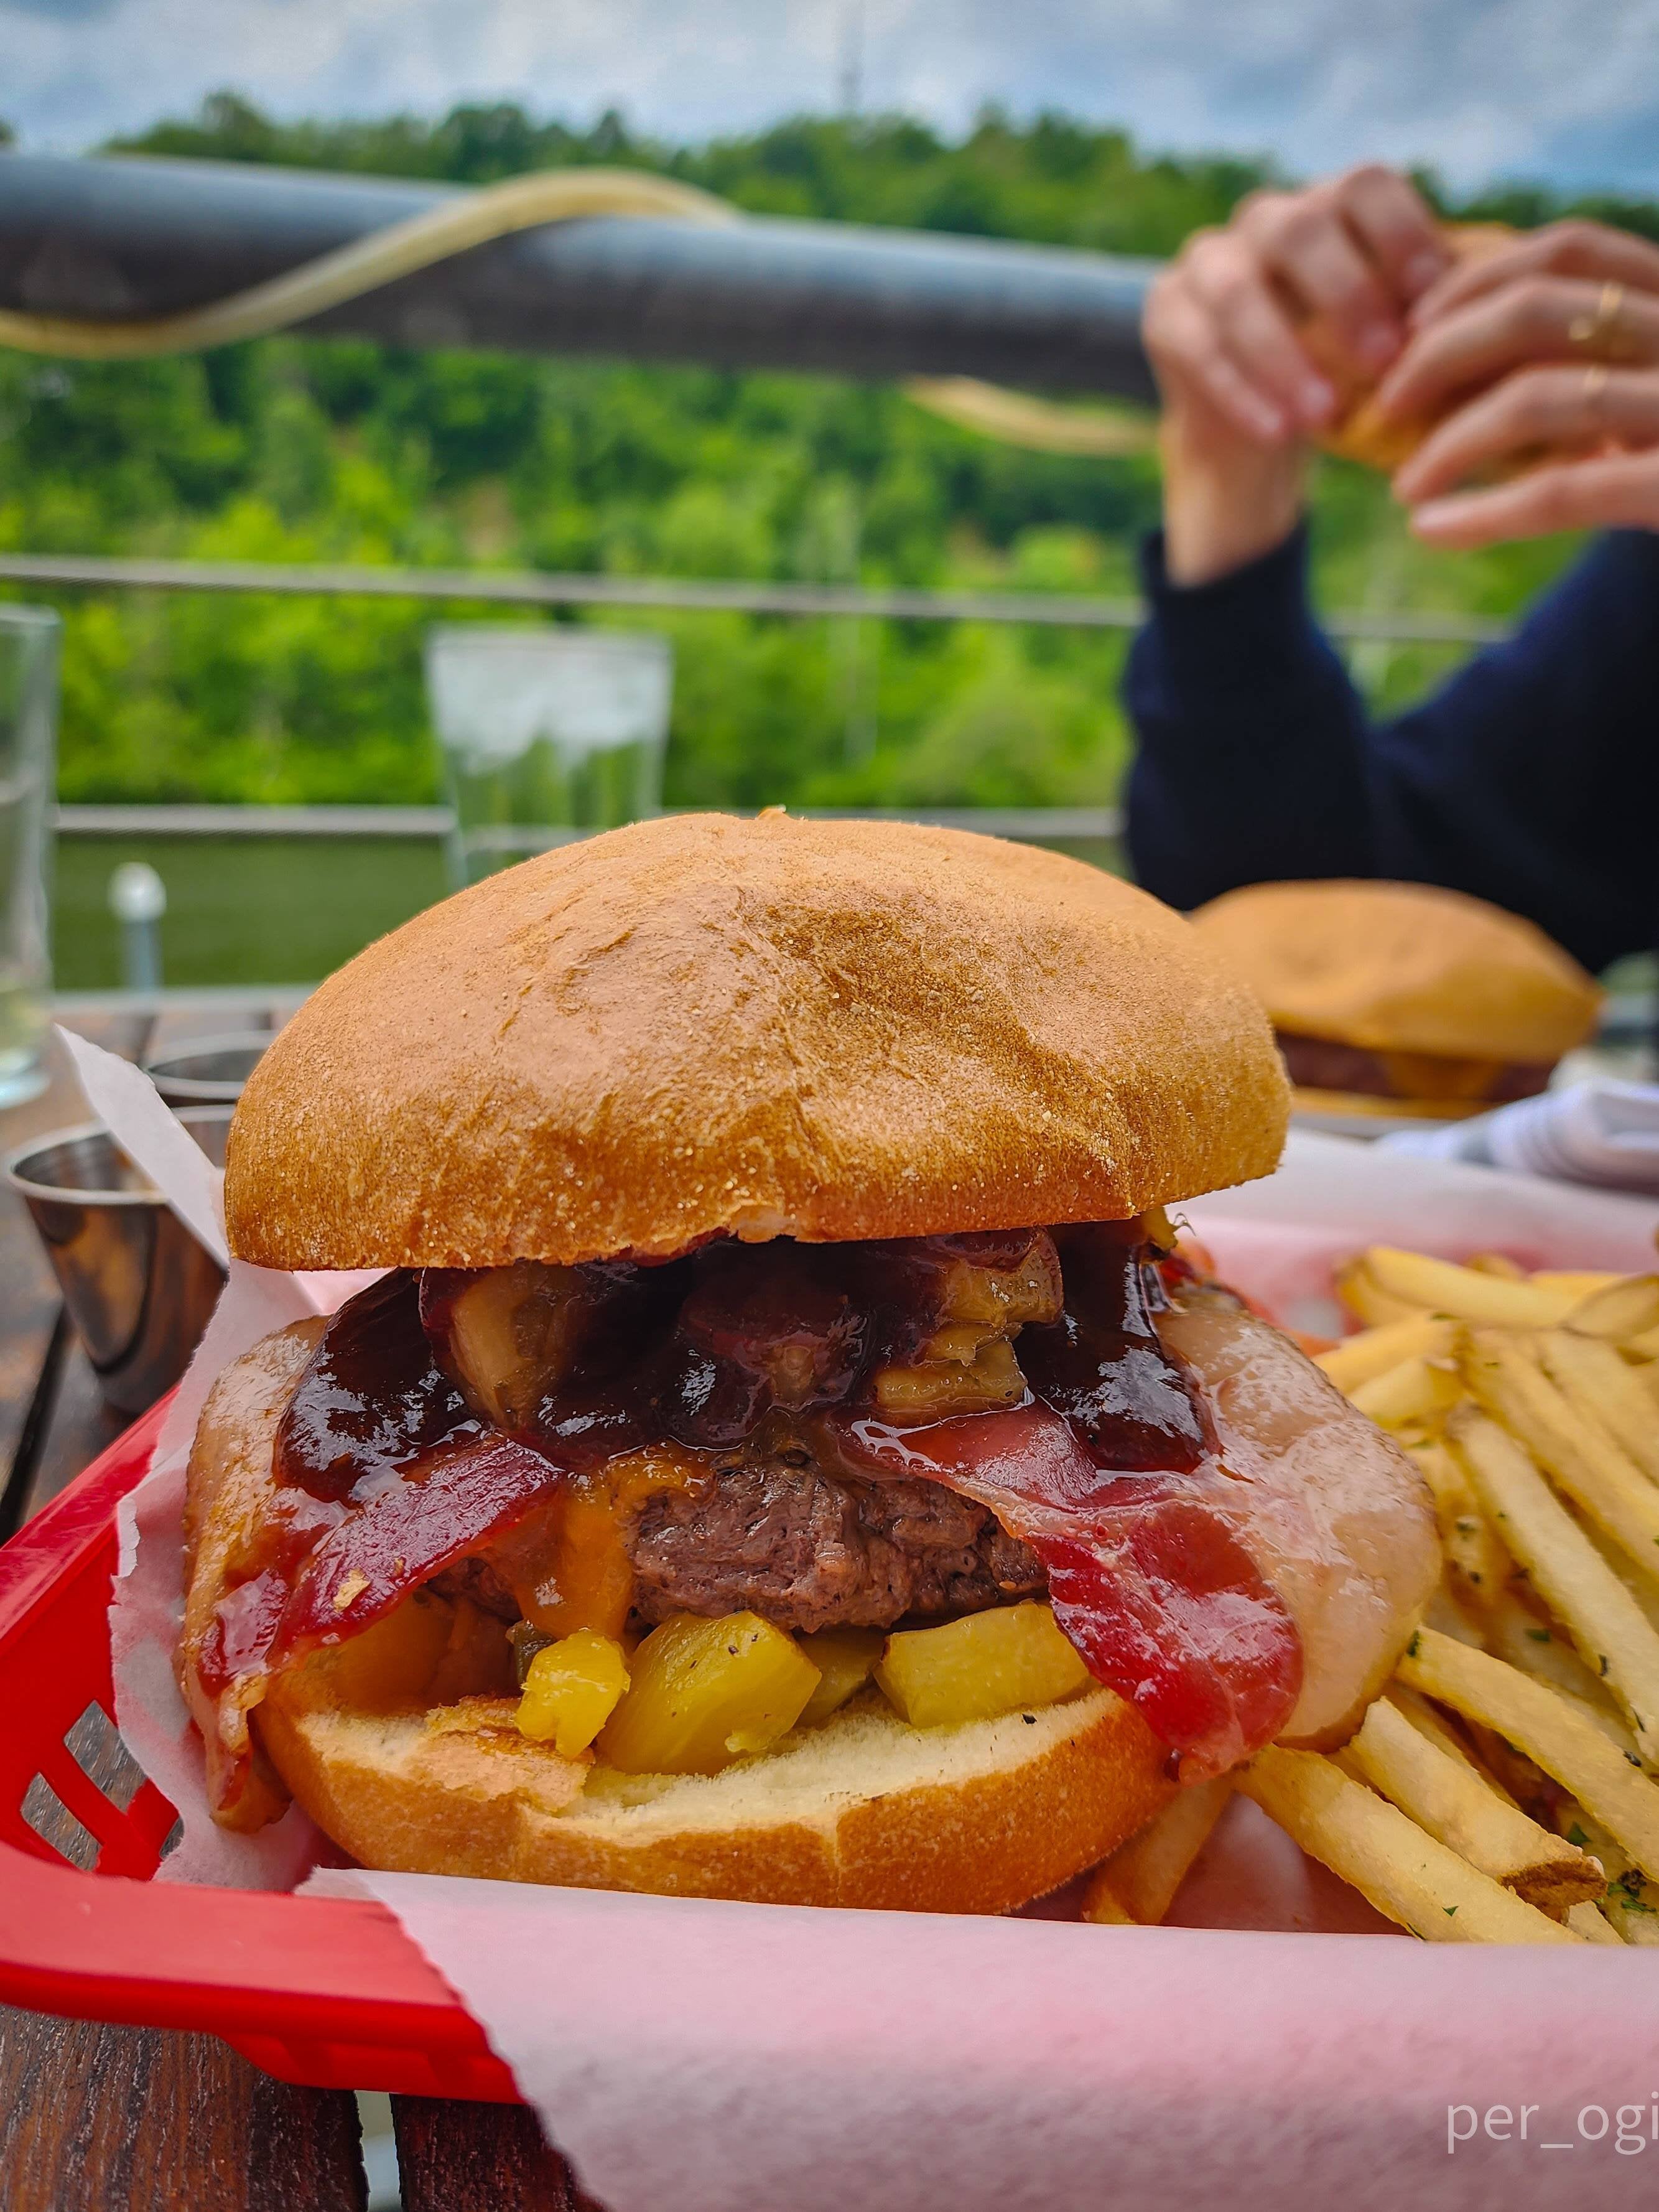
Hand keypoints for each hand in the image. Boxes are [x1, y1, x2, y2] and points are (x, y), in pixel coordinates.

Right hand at [1143, 166, 1448, 581]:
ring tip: (1324, 414)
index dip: (1401, 235)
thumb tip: (1494, 321)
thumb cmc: (1348, 381)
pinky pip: (1197, 345)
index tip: (1436, 302)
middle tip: (1385, 360)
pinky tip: (1279, 431)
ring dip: (1284, 353)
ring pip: (1236, 287)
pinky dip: (1241, 390)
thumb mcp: (1393, 346)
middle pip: (1297, 226)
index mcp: (1331, 209)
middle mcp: (1265, 221)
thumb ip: (1426, 321)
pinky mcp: (1164, 313)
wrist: (1264, 434)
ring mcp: (1206, 262)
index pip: (1365, 187)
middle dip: (1345, 293)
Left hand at [1379, 220, 1658, 544]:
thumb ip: (1620, 360)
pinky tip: (1431, 529)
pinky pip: (1562, 491)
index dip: (1477, 277)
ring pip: (1539, 396)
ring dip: (1449, 440)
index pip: (1572, 252)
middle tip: (1389, 403)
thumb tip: (1491, 373)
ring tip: (1404, 482)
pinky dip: (1481, 512)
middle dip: (1441, 352)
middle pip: (1539, 311)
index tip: (1416, 323)